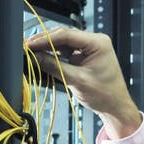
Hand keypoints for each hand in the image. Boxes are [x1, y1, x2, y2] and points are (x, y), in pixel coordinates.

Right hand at [25, 28, 141, 138]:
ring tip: (32, 53)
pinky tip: (43, 58)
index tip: (30, 45)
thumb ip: (54, 66)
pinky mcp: (85, 57)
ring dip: (48, 48)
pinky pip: (66, 52)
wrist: (116, 108)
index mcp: (98, 43)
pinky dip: (55, 55)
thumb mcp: (77, 80)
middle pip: (63, 36)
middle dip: (45, 42)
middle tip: (28, 48)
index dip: (45, 39)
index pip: (66, 35)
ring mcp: (89, 49)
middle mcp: (94, 42)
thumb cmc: (106, 96)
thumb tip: (35, 57)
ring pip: (63, 43)